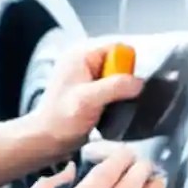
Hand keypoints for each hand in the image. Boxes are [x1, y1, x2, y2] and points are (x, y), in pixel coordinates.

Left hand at [24, 44, 144, 155]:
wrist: (47, 140)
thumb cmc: (63, 119)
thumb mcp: (90, 100)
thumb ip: (116, 87)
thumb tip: (140, 82)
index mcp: (81, 55)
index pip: (117, 48)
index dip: (127, 66)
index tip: (124, 87)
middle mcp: (84, 61)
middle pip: (119, 63)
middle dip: (124, 81)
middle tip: (115, 100)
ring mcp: (86, 76)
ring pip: (117, 78)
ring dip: (120, 93)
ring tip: (110, 107)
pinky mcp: (89, 91)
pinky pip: (112, 89)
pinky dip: (115, 99)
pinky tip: (107, 111)